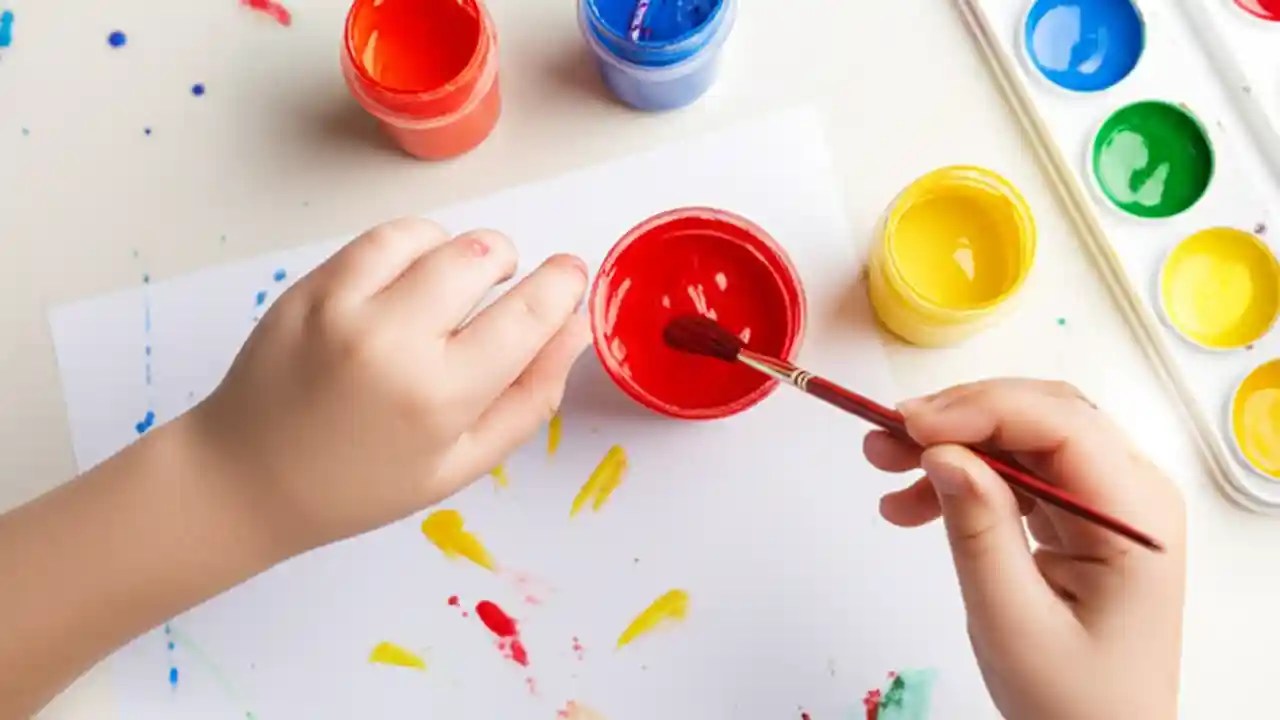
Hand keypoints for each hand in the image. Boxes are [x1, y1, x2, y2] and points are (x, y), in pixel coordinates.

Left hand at [194, 218, 589, 553]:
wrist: (249, 478)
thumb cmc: (365, 484)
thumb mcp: (463, 463)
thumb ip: (531, 396)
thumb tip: (576, 326)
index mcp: (441, 397)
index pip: (527, 315)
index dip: (561, 284)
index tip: (570, 273)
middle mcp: (394, 341)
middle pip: (483, 256)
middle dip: (509, 264)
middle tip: (500, 291)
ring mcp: (344, 306)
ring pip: (434, 237)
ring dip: (459, 252)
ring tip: (448, 290)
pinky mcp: (310, 287)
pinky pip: (382, 238)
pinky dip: (412, 247)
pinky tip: (408, 281)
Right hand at [864, 380, 1184, 719]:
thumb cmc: (1071, 700)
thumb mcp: (1013, 620)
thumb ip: (980, 529)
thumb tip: (942, 452)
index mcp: (1136, 517)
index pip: (1061, 424)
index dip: (980, 411)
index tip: (909, 426)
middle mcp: (1133, 495)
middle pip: (1041, 417)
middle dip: (958, 420)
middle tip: (883, 438)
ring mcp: (1108, 504)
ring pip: (1024, 438)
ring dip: (953, 445)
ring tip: (885, 467)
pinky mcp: (1082, 518)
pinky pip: (1020, 472)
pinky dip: (965, 477)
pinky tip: (914, 503)